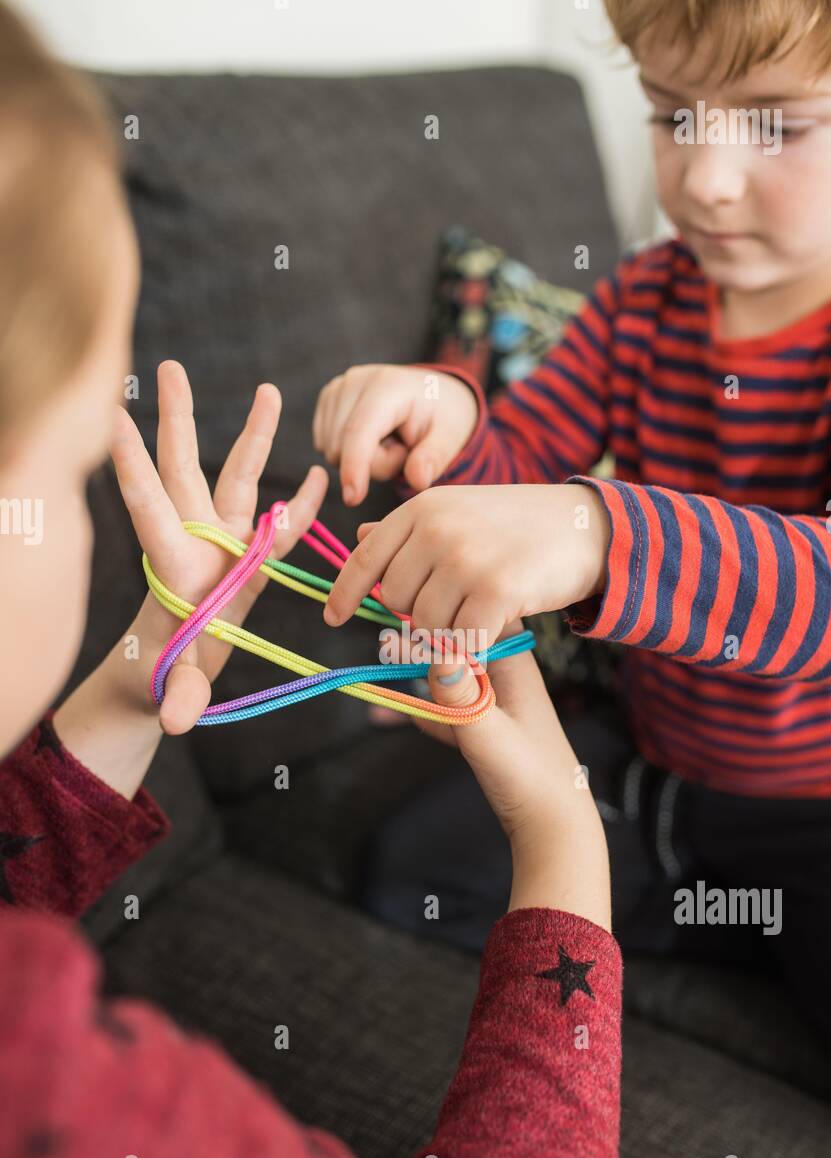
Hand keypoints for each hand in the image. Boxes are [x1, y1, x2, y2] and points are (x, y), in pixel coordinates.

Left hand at [109, 360, 329, 733]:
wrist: (167, 671)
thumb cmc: (160, 675)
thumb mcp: (170, 685)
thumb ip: (177, 698)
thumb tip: (175, 724)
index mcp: (172, 564)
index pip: (149, 506)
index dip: (133, 465)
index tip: (114, 417)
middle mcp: (194, 540)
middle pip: (184, 468)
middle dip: (177, 419)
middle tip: (168, 366)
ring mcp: (223, 543)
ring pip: (237, 479)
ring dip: (254, 437)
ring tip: (270, 391)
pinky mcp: (248, 558)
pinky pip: (280, 523)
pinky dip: (299, 502)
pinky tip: (322, 476)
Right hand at [312, 364, 476, 505]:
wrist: (428, 393)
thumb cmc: (440, 416)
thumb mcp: (450, 436)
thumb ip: (434, 458)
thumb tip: (418, 480)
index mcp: (388, 386)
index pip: (360, 431)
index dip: (354, 466)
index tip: (353, 499)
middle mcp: (355, 380)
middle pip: (344, 447)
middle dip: (374, 464)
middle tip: (403, 449)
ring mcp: (337, 387)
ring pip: (332, 449)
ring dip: (362, 458)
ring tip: (390, 440)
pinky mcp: (327, 398)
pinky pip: (325, 445)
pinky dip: (348, 450)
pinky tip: (372, 436)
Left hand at [323, 484, 609, 653]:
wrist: (586, 528)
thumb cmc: (518, 525)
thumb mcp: (458, 511)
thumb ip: (410, 531)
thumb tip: (357, 540)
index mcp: (421, 507)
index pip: (366, 556)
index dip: (345, 592)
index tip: (333, 618)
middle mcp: (436, 529)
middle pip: (396, 599)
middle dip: (419, 612)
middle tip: (458, 604)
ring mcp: (464, 559)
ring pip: (426, 625)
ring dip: (450, 630)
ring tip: (481, 610)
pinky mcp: (495, 591)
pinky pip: (460, 640)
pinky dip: (471, 647)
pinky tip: (491, 632)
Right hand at [426, 623, 609, 928]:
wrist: (551, 822)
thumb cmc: (528, 777)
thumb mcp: (488, 734)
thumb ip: (460, 696)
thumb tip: (437, 650)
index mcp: (509, 654)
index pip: (467, 605)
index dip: (429, 608)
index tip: (396, 624)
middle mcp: (500, 664)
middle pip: (448, 634)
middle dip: (417, 644)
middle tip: (392, 658)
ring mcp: (490, 691)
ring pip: (442, 667)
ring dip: (419, 677)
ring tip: (396, 686)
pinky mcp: (481, 717)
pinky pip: (443, 701)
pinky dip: (426, 710)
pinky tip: (412, 721)